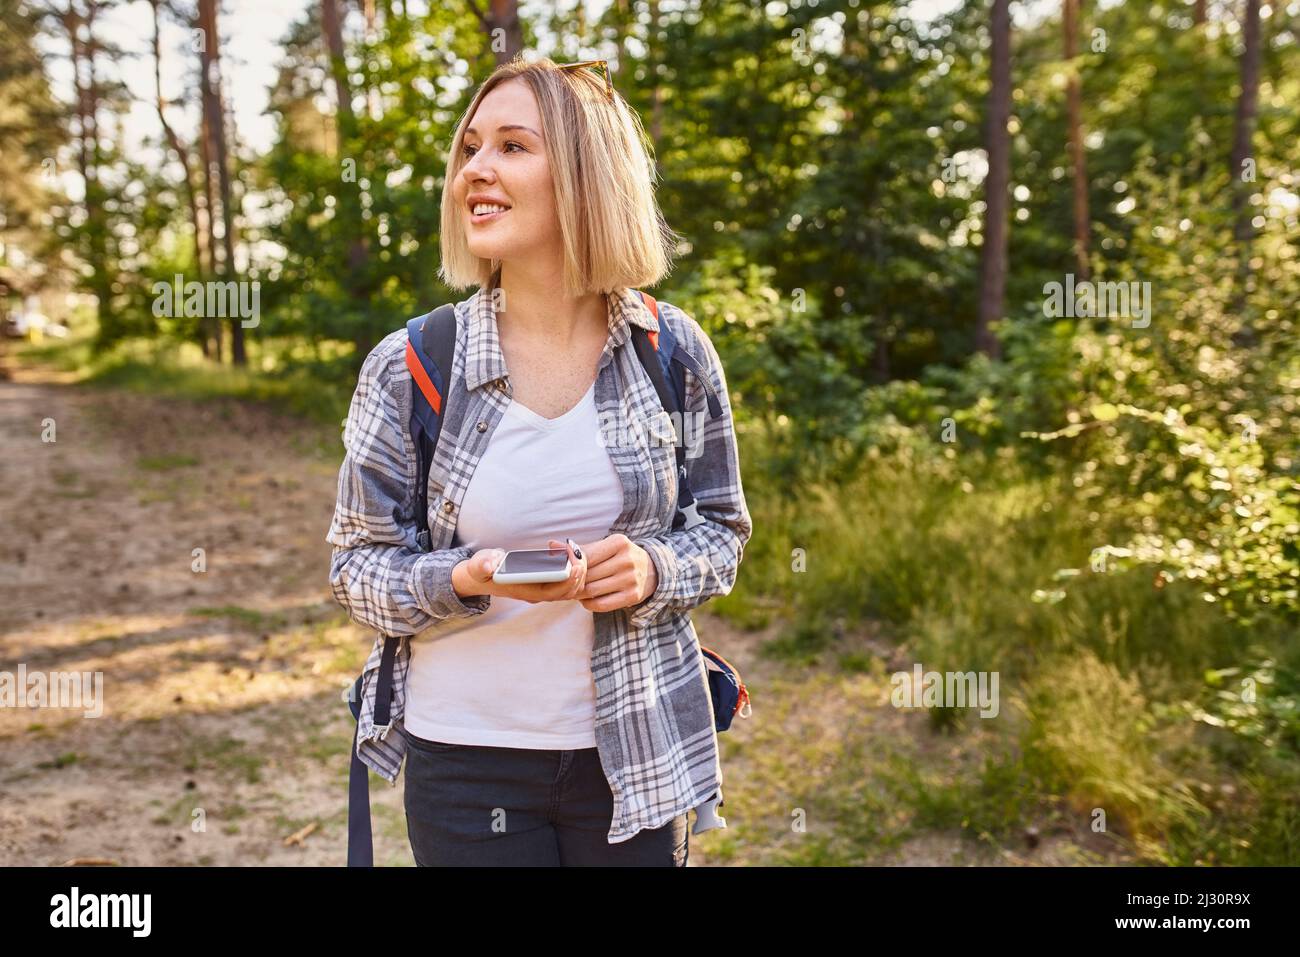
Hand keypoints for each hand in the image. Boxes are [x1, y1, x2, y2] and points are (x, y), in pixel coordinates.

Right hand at [452, 542, 586, 603]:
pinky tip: (563, 549)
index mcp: (525, 592)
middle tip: (575, 550)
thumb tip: (490, 565)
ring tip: (568, 547)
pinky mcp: (546, 582)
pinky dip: (571, 564)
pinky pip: (567, 578)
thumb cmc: (482, 570)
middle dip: (577, 572)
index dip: (567, 582)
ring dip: (576, 567)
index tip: (576, 566)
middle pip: (567, 591)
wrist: (481, 576)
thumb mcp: (479, 565)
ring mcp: (543, 589)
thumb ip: (483, 564)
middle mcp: (537, 594)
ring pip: (570, 585)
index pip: (552, 593)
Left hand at [572, 533, 657, 613]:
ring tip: (576, 592)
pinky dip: (589, 604)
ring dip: (579, 594)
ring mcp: (631, 579)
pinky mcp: (633, 596)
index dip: (572, 566)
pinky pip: (602, 604)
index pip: (586, 556)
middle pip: (588, 575)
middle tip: (567, 584)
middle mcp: (627, 560)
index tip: (566, 571)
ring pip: (592, 590)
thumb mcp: (607, 547)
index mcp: (619, 543)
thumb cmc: (621, 557)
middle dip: (574, 582)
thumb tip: (551, 545)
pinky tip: (587, 600)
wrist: (652, 570)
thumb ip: (580, 549)